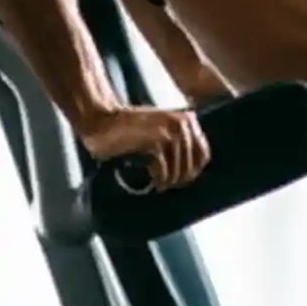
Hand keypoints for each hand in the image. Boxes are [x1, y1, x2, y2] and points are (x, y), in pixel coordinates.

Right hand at [80, 107, 210, 190]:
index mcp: (188, 120)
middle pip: (193, 163)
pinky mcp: (154, 140)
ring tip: (160, 184)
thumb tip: (194, 170)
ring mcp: (170, 131)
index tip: (182, 180)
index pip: (203, 153)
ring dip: (169, 180)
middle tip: (168, 185)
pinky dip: (159, 177)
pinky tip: (153, 180)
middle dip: (181, 178)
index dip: (194, 170)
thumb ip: (180, 142)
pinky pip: (165, 167)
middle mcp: (183, 123)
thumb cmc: (131, 128)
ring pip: (180, 167)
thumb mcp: (162, 129)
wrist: (103, 121)